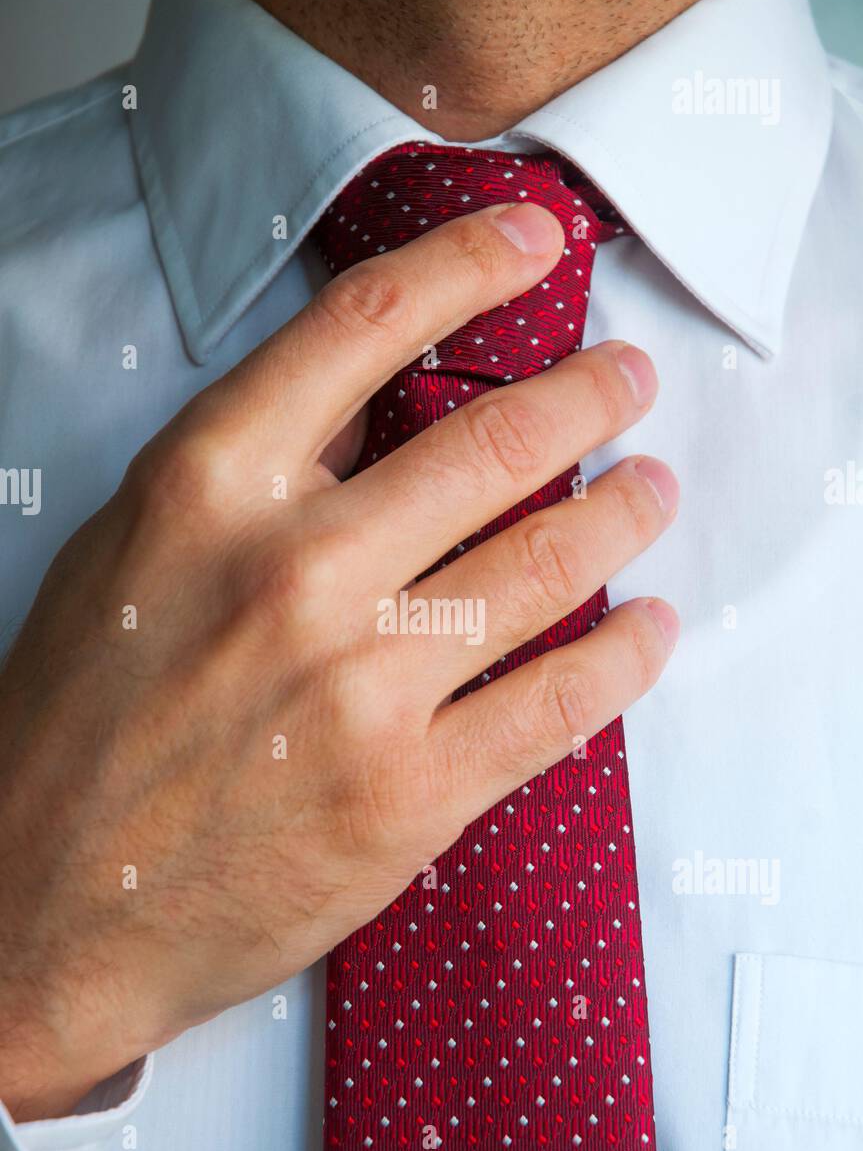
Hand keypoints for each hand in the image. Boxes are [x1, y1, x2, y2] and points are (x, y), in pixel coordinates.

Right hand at [0, 202, 677, 1119]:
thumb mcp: (128, 555)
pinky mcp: (412, 795)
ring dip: (625, 509)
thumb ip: (247, 474)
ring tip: (655, 488)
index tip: (533, 243)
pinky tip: (651, 626)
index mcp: (207, 489)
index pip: (367, 324)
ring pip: (547, 560)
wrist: (41, 906)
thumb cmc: (73, 728)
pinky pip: (558, 702)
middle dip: (587, 392)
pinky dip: (624, 654)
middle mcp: (295, 571)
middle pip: (491, 439)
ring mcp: (362, 686)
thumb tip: (377, 405)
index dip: (469, 263)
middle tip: (629, 377)